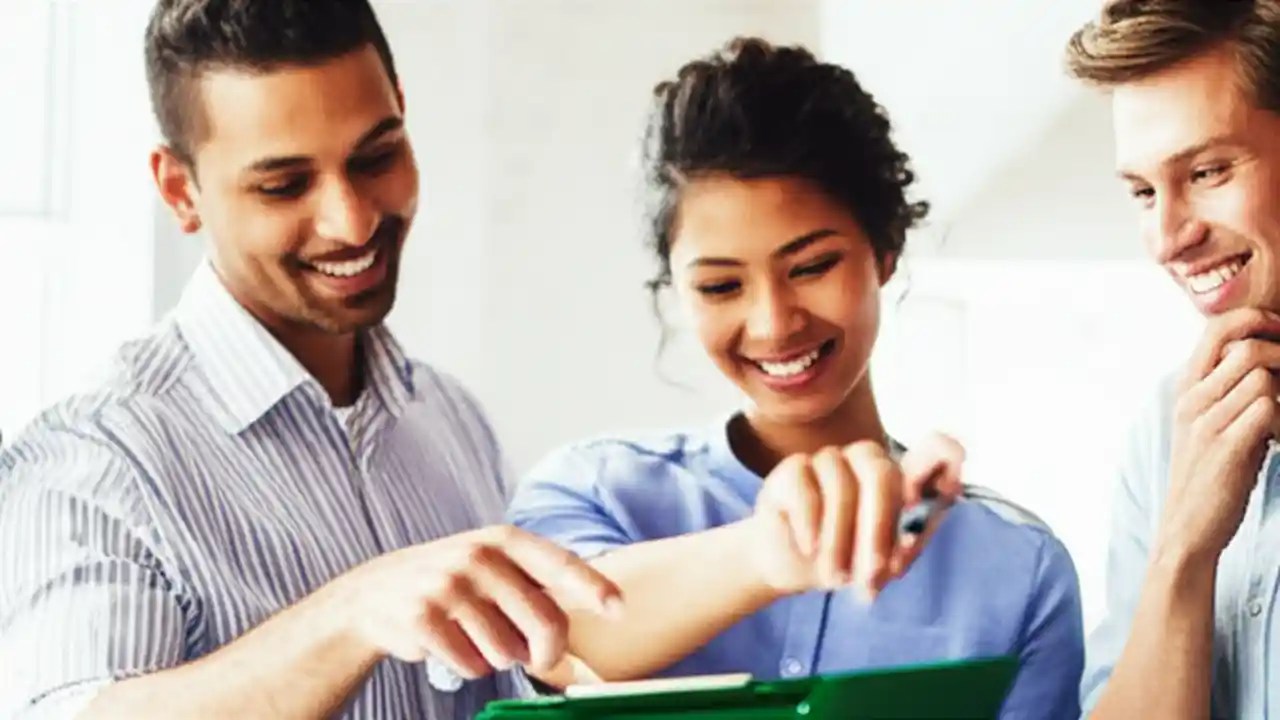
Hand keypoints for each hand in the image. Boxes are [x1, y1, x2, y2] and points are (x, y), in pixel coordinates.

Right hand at [334, 525, 621, 678]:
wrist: (375, 594)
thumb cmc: (452, 582)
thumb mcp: (493, 565)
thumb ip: (538, 585)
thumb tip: (597, 618)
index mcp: (503, 539)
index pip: (559, 564)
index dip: (592, 587)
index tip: (618, 608)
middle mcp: (478, 556)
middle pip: (544, 623)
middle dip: (546, 652)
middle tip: (538, 657)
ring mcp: (449, 585)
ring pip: (507, 652)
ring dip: (497, 656)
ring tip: (471, 633)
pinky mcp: (424, 618)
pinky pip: (473, 666)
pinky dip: (468, 665)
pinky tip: (449, 644)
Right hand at [750, 436, 963, 598]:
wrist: (789, 565)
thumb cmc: (843, 559)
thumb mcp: (881, 567)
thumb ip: (903, 551)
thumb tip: (912, 541)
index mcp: (897, 479)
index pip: (935, 448)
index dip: (944, 459)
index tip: (940, 494)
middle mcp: (865, 460)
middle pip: (880, 473)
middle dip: (876, 529)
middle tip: (871, 573)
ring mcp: (829, 460)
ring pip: (840, 487)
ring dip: (839, 540)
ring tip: (834, 576)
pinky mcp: (793, 468)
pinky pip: (806, 491)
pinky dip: (810, 526)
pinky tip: (810, 549)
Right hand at [1161, 308, 1279, 562]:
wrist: (1187, 528)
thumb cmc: (1207, 475)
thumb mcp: (1205, 424)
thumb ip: (1224, 390)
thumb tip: (1261, 360)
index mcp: (1186, 390)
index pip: (1215, 329)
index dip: (1255, 319)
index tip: (1279, 331)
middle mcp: (1193, 401)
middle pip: (1246, 349)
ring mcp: (1208, 424)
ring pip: (1262, 378)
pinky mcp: (1229, 448)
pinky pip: (1268, 409)